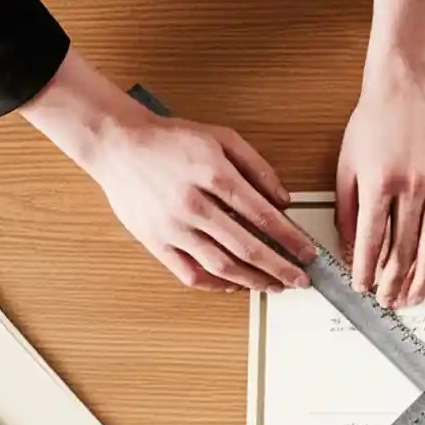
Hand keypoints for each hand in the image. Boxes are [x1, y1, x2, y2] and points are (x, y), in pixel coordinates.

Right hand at [85, 114, 315, 291]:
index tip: (307, 252)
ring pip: (221, 265)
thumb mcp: (221, 138)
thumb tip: (284, 200)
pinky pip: (188, 273)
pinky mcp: (154, 242)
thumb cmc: (170, 139)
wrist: (117, 144)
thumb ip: (257, 167)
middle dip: (280, 267)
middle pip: (247, 247)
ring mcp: (172, 227)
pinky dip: (214, 285)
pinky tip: (233, 285)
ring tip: (274, 286)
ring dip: (253, 281)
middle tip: (301, 279)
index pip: (262, 215)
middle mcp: (193, 204)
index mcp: (212, 174)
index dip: (290, 238)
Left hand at [336, 0, 424, 308]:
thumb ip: (348, 209)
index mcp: (379, 183)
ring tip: (416, 297)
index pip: (372, 242)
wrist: (407, 84)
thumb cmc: (374, 120)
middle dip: (395, 283)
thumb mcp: (347, 163)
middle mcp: (412, 187)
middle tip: (389, 302)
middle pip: (405, 251)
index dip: (366, 272)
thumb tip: (352, 248)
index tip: (363, 290)